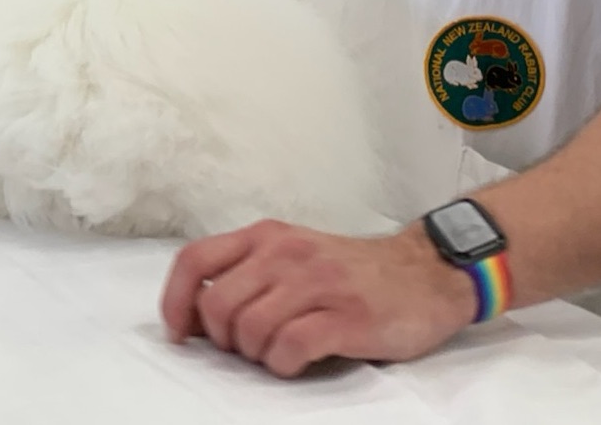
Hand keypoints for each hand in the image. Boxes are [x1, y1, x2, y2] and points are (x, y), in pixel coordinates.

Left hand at [160, 221, 475, 377]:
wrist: (426, 272)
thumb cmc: (351, 272)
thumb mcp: (291, 256)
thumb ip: (245, 274)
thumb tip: (192, 314)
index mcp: (266, 236)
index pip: (194, 260)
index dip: (175, 302)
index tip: (181, 334)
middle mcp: (286, 252)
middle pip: (217, 304)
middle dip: (224, 340)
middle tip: (251, 348)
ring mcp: (318, 282)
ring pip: (250, 327)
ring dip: (258, 355)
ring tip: (281, 352)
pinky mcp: (347, 316)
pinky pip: (291, 347)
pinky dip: (285, 364)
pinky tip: (299, 361)